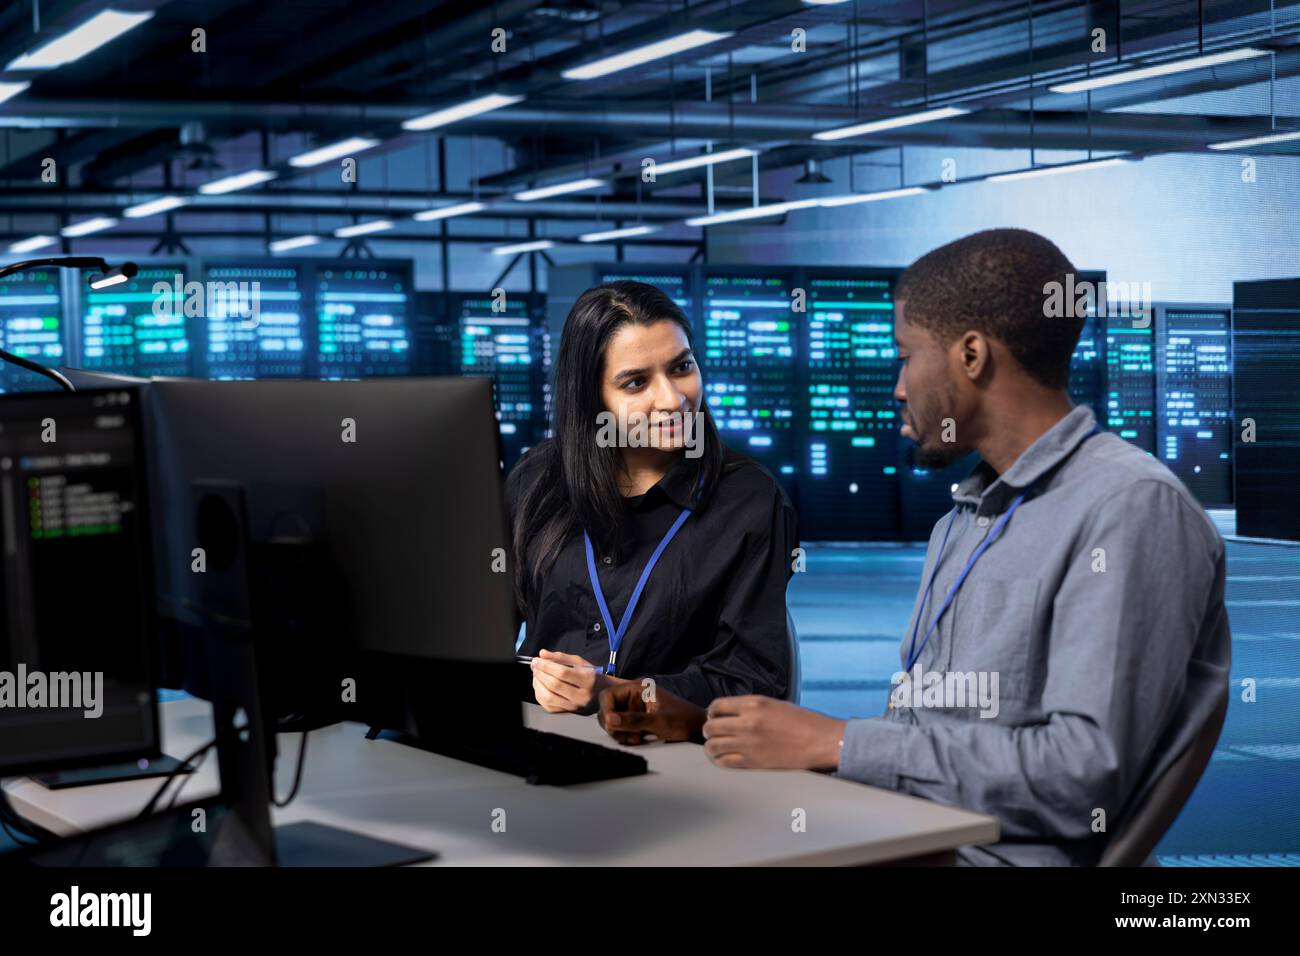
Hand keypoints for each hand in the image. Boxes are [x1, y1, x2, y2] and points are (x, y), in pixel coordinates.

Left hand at [531, 649, 626, 714]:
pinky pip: (548, 706)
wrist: (602, 694)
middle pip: (554, 685)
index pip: (562, 672)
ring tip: (536, 675)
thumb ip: (560, 657)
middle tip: (535, 666)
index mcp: (588, 679)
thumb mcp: (580, 662)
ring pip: (549, 697)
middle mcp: (581, 696)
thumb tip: (542, 654)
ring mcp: (574, 707)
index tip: (537, 660)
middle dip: (540, 673)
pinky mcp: (568, 712)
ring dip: (538, 684)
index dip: (546, 666)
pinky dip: (539, 695)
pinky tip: (539, 686)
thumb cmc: (591, 675)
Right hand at [597, 680, 705, 744]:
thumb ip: (633, 720)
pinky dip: (624, 735)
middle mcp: (633, 696)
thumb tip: (609, 721)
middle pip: (608, 708)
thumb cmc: (683, 720)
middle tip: (627, 737)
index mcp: (638, 687)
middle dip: (612, 724)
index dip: (606, 710)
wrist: (698, 729)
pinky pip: (621, 726)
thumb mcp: (659, 721)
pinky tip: (637, 740)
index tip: (612, 725)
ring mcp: (634, 708)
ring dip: (618, 732)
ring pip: (613, 719)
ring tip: (635, 740)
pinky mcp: (637, 719)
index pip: (608, 695)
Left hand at [702, 695, 846, 769]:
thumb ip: (750, 707)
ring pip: (713, 745)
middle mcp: (747, 722)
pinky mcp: (753, 762)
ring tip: (715, 746)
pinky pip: (725, 762)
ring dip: (711, 746)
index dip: (712, 712)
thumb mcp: (774, 704)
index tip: (714, 716)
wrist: (820, 740)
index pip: (717, 706)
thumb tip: (731, 713)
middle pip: (711, 726)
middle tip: (713, 733)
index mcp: (753, 703)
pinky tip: (724, 758)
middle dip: (709, 730)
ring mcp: (748, 743)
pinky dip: (720, 760)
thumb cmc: (802, 721)